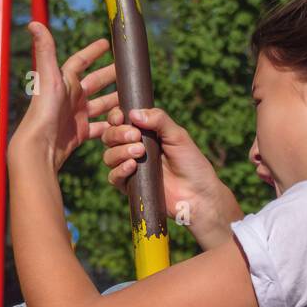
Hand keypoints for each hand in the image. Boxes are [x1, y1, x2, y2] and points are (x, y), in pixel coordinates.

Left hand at [10, 22, 122, 171]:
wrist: (41, 144)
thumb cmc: (44, 109)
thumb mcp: (49, 76)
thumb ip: (45, 50)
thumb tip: (34, 22)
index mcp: (64, 80)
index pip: (81, 61)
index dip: (93, 51)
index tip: (108, 43)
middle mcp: (70, 96)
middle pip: (95, 82)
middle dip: (112, 75)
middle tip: (130, 70)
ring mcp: (76, 114)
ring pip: (102, 104)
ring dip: (117, 100)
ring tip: (134, 96)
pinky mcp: (81, 132)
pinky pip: (101, 126)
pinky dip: (113, 124)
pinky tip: (126, 122)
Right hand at [101, 106, 241, 244]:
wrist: (198, 194)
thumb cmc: (191, 163)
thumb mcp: (178, 135)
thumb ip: (159, 120)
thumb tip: (133, 113)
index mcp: (143, 132)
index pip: (119, 120)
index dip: (115, 117)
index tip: (122, 117)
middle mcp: (133, 148)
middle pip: (109, 136)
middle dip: (118, 133)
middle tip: (136, 136)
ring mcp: (130, 167)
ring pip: (108, 156)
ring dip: (120, 151)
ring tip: (140, 152)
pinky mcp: (130, 186)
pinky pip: (113, 177)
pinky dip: (120, 170)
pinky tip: (132, 166)